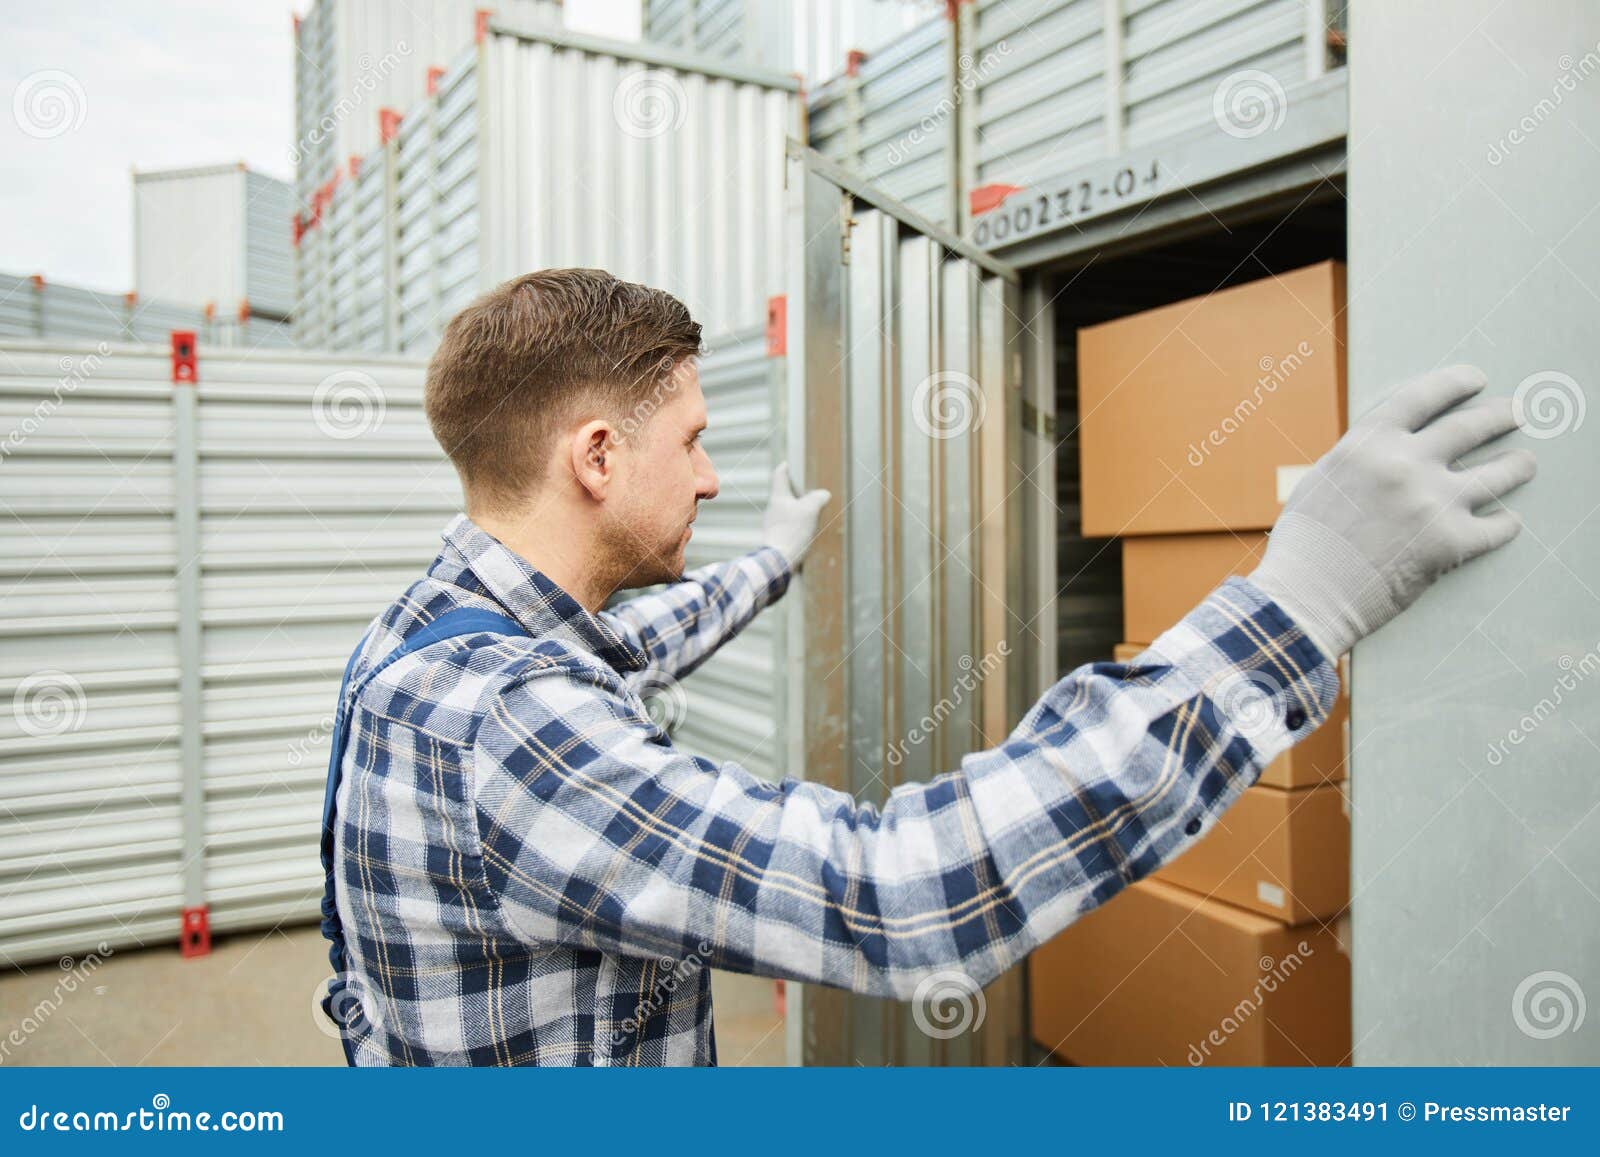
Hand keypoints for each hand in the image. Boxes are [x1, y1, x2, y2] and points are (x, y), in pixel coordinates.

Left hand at [761, 462, 830, 568]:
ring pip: (786, 513)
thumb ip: (817, 498)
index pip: (779, 476)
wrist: (779, 562)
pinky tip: (807, 533)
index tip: (786, 463)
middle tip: (808, 491)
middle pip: (783, 495)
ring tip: (812, 514)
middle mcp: (772, 510)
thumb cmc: (792, 532)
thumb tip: (823, 494)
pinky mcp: (776, 540)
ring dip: (797, 512)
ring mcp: (772, 526)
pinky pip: (788, 528)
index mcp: (778, 498)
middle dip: (795, 493)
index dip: (784, 468)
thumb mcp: (809, 510)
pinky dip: (796, 527)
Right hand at [1250, 364, 1536, 660]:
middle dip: (1499, 416)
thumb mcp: (1324, 479)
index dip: (1455, 383)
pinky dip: (1505, 524)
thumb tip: (1391, 449)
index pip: (1423, 396)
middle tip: (1514, 414)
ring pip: (1498, 473)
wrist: (1306, 596)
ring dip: (1517, 465)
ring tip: (1525, 463)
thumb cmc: (1305, 543)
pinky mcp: (1451, 543)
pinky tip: (1508, 521)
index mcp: (1369, 443)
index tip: (1475, 380)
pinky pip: (1496, 527)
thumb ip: (1361, 459)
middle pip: (1470, 427)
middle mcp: (1406, 464)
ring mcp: (1433, 502)